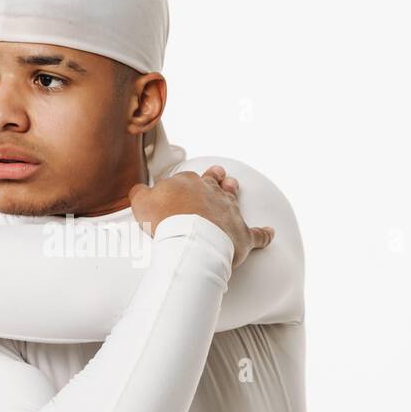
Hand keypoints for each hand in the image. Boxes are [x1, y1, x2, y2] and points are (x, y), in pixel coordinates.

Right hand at [129, 165, 274, 268]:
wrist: (191, 239)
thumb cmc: (165, 221)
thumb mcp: (141, 202)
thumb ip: (139, 193)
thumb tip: (139, 190)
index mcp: (188, 184)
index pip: (187, 179)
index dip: (184, 183)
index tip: (182, 186)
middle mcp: (212, 193)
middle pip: (214, 180)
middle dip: (215, 176)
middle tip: (218, 173)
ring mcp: (229, 212)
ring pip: (234, 197)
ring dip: (233, 192)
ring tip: (233, 186)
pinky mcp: (242, 234)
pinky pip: (258, 235)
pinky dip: (264, 235)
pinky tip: (271, 233)